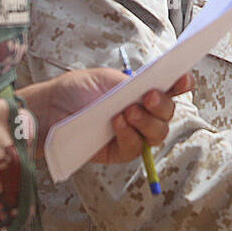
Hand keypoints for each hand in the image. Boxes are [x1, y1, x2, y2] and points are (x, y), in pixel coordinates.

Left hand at [17, 69, 193, 165]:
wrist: (49, 110)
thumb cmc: (77, 90)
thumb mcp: (105, 79)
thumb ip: (131, 84)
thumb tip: (153, 87)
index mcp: (145, 90)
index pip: (172, 88)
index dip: (182, 84)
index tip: (182, 78)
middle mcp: (145, 113)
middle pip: (168, 112)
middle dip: (162, 104)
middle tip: (148, 96)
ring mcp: (135, 134)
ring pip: (158, 132)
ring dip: (147, 121)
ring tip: (128, 111)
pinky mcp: (121, 152)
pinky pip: (135, 146)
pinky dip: (129, 134)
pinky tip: (116, 123)